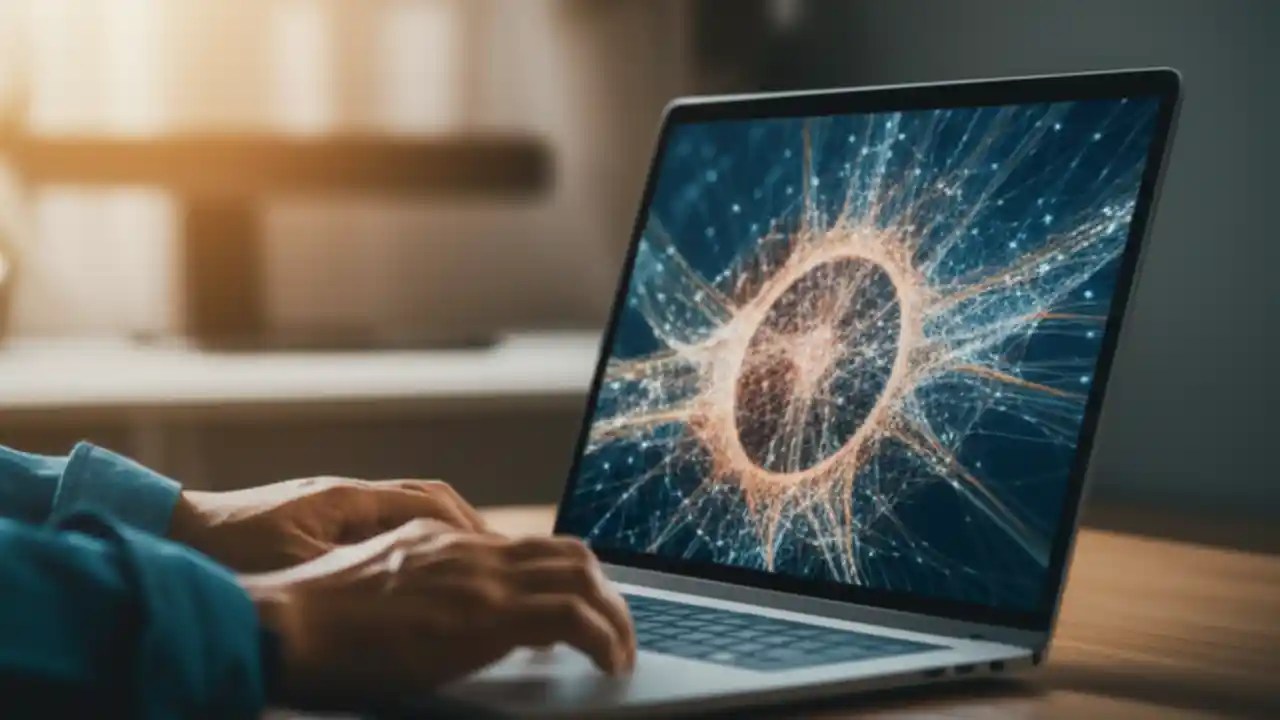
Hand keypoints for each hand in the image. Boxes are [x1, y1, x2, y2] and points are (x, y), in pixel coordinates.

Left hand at [170, 477, 485, 571]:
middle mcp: (347, 494)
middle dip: (469, 529)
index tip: (500, 556)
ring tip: (472, 567)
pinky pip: (382, 527)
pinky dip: (412, 544)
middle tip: (502, 560)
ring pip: (407, 513)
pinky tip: (418, 573)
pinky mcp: (319, 522)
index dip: (471, 530)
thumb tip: (412, 577)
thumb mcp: (296, 566)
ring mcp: (334, 507)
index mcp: (348, 498)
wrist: (175, 534)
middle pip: (428, 501)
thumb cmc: (227, 552)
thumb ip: (355, 568)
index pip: (431, 504)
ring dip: (443, 536)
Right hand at [241, 518, 635, 706]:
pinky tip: (608, 662)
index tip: (579, 612)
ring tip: (620, 653)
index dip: (566, 578)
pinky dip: (603, 637)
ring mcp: (484, 579)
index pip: (532, 548)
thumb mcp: (380, 571)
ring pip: (581, 576)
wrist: (294, 623)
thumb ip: (424, 574)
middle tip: (613, 632)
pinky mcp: (488, 615)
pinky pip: (571, 616)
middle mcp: (475, 551)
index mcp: (450, 541)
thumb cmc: (319, 612)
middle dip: (603, 593)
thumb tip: (452, 605)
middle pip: (569, 554)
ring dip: (613, 616)